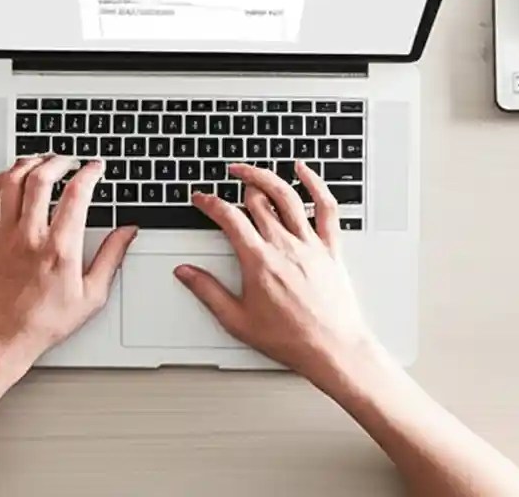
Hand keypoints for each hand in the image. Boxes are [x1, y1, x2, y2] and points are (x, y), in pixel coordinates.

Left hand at [0, 155, 137, 364]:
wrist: (2, 338)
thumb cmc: (44, 322)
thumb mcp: (91, 296)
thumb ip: (111, 258)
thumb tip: (127, 233)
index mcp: (60, 249)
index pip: (76, 195)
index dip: (89, 173)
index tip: (95, 168)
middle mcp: (30, 237)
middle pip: (41, 179)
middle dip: (58, 161)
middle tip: (68, 160)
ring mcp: (4, 236)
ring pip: (12, 182)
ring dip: (29, 164)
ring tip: (41, 161)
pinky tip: (9, 178)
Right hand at [175, 161, 377, 383]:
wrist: (332, 349)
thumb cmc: (291, 338)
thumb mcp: (237, 320)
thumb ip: (208, 292)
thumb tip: (185, 273)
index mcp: (259, 261)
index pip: (229, 218)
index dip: (210, 203)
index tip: (201, 199)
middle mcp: (284, 246)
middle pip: (257, 201)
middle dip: (238, 186)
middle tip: (228, 182)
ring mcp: (310, 244)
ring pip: (286, 196)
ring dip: (266, 177)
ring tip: (252, 170)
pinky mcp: (330, 248)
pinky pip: (326, 207)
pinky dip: (315, 184)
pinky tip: (305, 171)